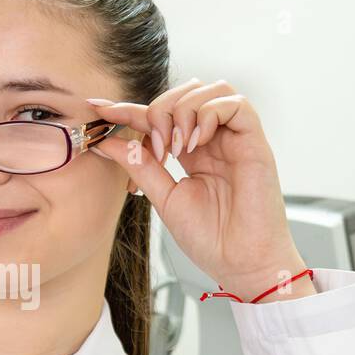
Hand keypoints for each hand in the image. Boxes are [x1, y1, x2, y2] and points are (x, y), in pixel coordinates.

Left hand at [87, 79, 310, 301]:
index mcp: (192, 151)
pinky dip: (209, 114)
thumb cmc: (209, 238)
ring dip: (184, 110)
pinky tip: (196, 144)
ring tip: (176, 148)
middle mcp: (215, 139)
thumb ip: (139, 165)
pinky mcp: (256, 142)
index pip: (159, 116)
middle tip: (156, 149)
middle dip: (159, 110)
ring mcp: (235, 139)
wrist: (240, 264)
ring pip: (211, 89)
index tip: (97, 107)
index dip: (129, 108)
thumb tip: (106, 142)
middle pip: (185, 92)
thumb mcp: (164, 197)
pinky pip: (236, 104)